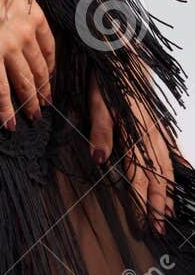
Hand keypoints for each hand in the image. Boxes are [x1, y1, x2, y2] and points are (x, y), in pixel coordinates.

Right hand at [0, 0, 59, 130]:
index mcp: (35, 15)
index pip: (49, 47)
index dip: (51, 65)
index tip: (51, 76)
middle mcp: (26, 36)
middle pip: (39, 69)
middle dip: (44, 89)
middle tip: (46, 104)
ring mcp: (8, 48)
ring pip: (24, 82)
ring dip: (30, 102)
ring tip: (33, 117)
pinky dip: (6, 108)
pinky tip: (9, 124)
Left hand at [87, 71, 173, 234]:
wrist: (121, 46)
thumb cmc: (106, 72)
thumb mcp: (97, 98)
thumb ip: (101, 128)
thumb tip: (100, 159)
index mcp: (136, 128)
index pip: (139, 172)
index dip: (140, 200)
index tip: (142, 223)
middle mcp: (151, 130)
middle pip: (157, 173)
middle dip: (157, 203)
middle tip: (158, 229)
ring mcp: (157, 124)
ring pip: (167, 163)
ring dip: (166, 189)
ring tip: (167, 211)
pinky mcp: (157, 118)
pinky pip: (171, 146)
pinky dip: (175, 164)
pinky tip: (178, 173)